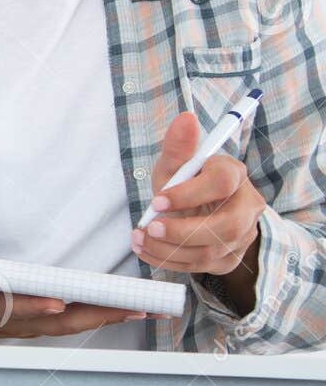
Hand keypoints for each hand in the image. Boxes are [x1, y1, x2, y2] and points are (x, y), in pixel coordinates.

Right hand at [0, 231, 149, 342]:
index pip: (11, 309)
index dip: (33, 307)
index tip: (56, 303)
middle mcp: (12, 321)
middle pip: (57, 322)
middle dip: (93, 315)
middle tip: (128, 306)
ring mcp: (27, 324)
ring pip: (70, 326)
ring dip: (105, 317)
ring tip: (140, 306)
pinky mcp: (38, 323)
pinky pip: (72, 323)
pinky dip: (99, 317)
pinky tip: (124, 309)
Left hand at [132, 111, 264, 278]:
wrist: (198, 213)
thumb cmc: (186, 184)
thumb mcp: (177, 164)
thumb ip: (178, 146)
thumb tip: (185, 118)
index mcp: (234, 175)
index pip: (222, 183)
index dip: (189, 194)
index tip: (157, 199)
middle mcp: (246, 206)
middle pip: (226, 226)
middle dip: (181, 231)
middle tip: (148, 227)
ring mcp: (241, 236)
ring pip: (211, 251)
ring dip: (168, 249)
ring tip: (139, 239)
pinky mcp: (229, 259)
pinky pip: (200, 267)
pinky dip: (168, 261)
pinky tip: (146, 250)